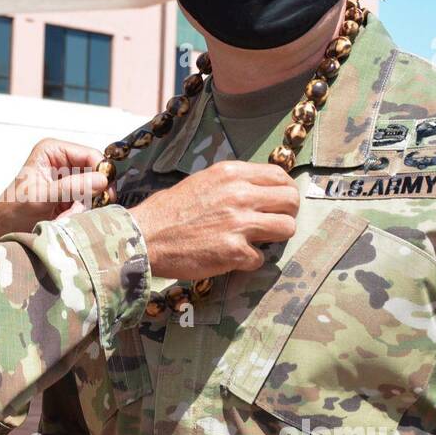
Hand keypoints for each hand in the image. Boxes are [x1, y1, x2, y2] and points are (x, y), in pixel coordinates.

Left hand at [0, 139, 108, 242]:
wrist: (2, 230)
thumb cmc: (13, 209)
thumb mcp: (42, 196)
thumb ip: (71, 187)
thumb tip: (100, 179)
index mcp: (52, 151)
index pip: (89, 154)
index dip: (101, 171)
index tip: (105, 190)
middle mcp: (62, 162)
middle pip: (95, 172)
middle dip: (92, 192)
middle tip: (84, 207)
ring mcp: (68, 180)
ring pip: (94, 190)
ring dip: (85, 205)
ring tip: (67, 215)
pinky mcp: (70, 196)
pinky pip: (88, 203)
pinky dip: (81, 212)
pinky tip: (66, 218)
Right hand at [130, 161, 298, 279]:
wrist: (144, 237)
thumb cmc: (168, 211)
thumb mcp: (202, 182)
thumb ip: (232, 184)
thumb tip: (259, 191)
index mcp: (231, 174)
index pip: (280, 176)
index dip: (284, 191)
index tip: (278, 203)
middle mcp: (240, 194)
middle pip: (291, 201)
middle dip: (286, 214)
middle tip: (273, 224)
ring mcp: (239, 223)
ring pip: (287, 228)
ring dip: (275, 238)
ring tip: (256, 241)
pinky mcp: (234, 251)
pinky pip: (261, 258)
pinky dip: (248, 261)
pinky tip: (231, 258)